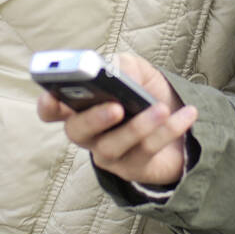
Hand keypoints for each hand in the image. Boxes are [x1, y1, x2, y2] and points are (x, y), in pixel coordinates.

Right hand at [36, 52, 197, 185]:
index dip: (48, 105)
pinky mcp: (133, 168)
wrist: (178, 117)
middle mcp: (88, 133)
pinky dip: (168, 130)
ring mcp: (108, 154)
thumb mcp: (134, 70)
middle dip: (94, 119)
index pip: (51, 109)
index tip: (53, 96)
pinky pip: (146, 151)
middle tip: (116, 107)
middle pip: (77, 132)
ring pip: (113, 145)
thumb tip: (114, 70)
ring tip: (160, 109)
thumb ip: (121, 65)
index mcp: (80, 106)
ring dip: (138, 127)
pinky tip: (186, 114)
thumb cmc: (145, 91)